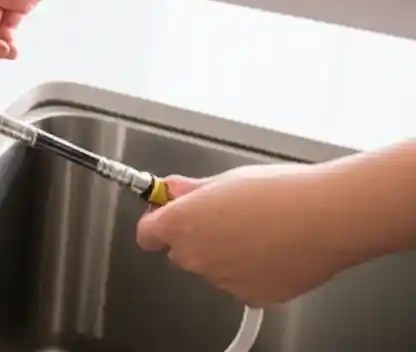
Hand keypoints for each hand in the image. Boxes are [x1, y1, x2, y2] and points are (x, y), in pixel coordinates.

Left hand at [136, 164, 354, 306]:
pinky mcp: (252, 296)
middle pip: (180, 251)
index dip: (157, 222)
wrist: (328, 218)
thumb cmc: (282, 193)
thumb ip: (191, 190)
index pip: (147, 232)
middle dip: (195, 236)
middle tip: (224, 216)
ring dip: (225, 253)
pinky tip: (272, 249)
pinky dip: (250, 270)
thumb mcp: (226, 179)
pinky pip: (241, 282)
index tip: (166, 213)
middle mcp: (196, 257)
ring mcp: (223, 281)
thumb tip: (172, 189)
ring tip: (259, 230)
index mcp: (181, 224)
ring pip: (213, 267)